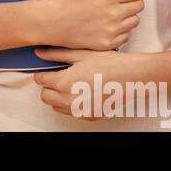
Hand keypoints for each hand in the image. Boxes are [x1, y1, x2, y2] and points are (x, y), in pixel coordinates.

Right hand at [22, 0, 143, 50]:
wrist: (47, 23)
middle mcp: (114, 15)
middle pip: (139, 6)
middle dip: (130, 0)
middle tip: (114, 0)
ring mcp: (111, 31)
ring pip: (135, 21)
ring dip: (127, 15)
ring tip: (110, 13)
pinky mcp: (107, 44)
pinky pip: (126, 36)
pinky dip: (121, 30)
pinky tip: (107, 25)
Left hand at [31, 47, 155, 120]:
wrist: (132, 77)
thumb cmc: (109, 64)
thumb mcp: (81, 54)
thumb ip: (56, 54)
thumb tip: (39, 53)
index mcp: (64, 83)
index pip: (40, 80)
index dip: (43, 73)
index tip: (47, 69)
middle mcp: (69, 100)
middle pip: (45, 96)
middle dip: (48, 86)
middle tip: (58, 76)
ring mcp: (80, 111)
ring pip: (57, 106)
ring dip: (58, 96)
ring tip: (72, 83)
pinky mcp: (89, 117)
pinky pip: (72, 112)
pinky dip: (72, 104)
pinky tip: (83, 92)